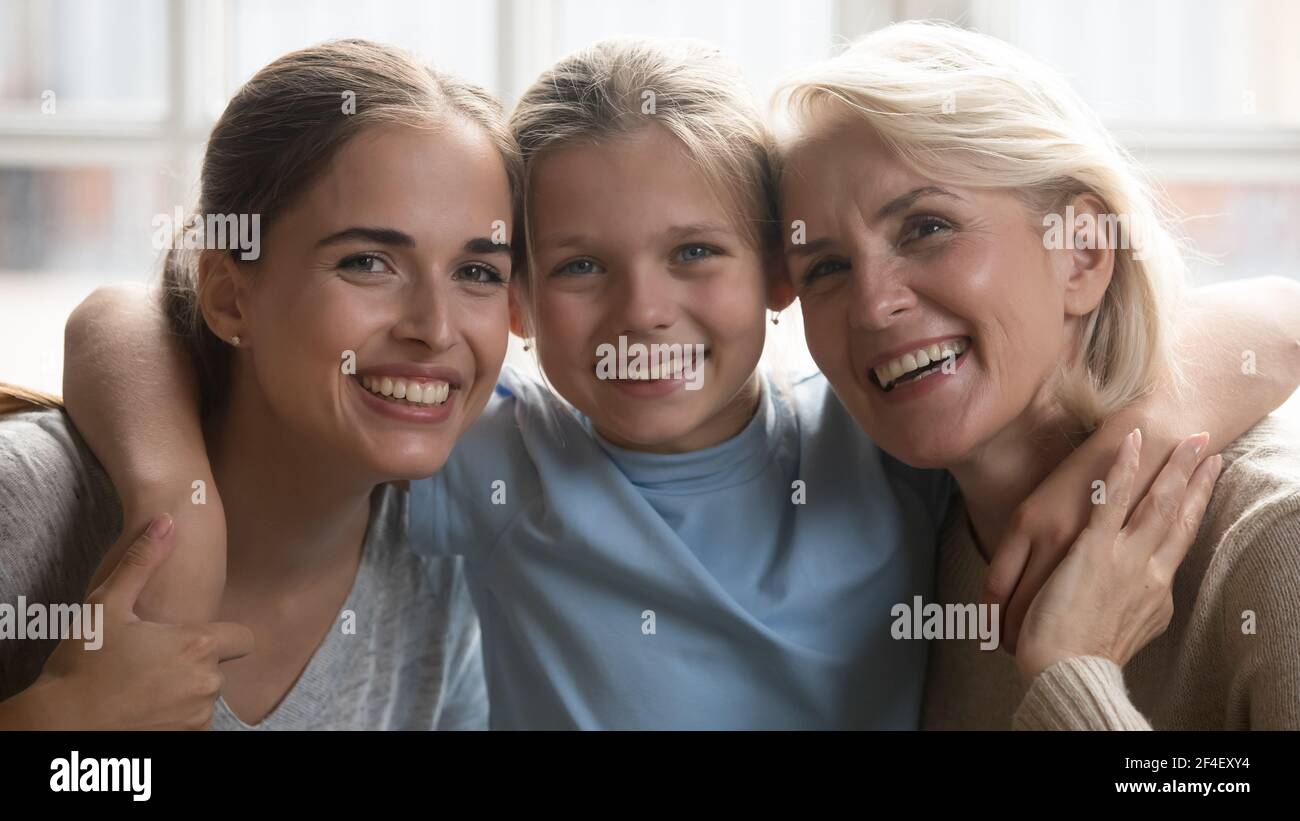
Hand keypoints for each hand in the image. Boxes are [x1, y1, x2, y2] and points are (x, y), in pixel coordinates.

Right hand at [31, 514, 252, 729]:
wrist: (60, 724)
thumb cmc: (82, 663)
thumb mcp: (106, 605)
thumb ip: (142, 561)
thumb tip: (167, 519)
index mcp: (198, 646)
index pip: (244, 639)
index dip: (223, 635)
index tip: (194, 634)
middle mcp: (207, 683)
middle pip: (218, 666)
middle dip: (194, 660)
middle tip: (152, 656)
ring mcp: (197, 716)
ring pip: (204, 693)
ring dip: (184, 686)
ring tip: (141, 679)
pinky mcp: (182, 739)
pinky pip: (190, 719)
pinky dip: (174, 711)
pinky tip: (140, 700)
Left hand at [1014, 430, 1222, 681]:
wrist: (1066, 670)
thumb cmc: (1081, 657)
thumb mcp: (1126, 632)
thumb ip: (1138, 609)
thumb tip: (1145, 602)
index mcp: (1156, 591)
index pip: (1180, 540)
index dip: (1194, 508)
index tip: (1206, 483)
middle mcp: (1149, 570)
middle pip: (1178, 515)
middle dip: (1196, 479)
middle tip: (1208, 447)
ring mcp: (1125, 556)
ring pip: (1158, 502)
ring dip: (1175, 467)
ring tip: (1190, 439)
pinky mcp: (1095, 548)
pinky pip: (1114, 499)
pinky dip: (1124, 467)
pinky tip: (1132, 440)